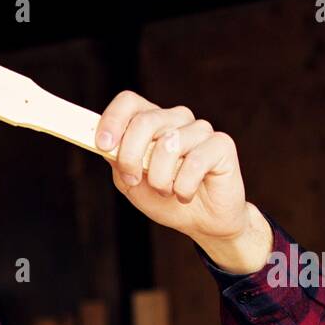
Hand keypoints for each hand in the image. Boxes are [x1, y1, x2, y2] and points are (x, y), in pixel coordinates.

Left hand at [96, 90, 260, 262]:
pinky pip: (194, 162)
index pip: (129, 102)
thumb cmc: (165, 199)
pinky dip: (183, 187)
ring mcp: (200, 130)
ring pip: (168, 145)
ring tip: (167, 191)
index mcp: (152, 122)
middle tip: (133, 180)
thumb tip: (106, 144)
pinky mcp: (221, 144)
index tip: (103, 145)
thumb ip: (117, 161)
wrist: (201, 221)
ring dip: (159, 179)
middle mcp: (176, 119)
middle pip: (145, 121)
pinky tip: (185, 195)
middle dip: (130, 157)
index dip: (113, 120)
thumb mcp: (131, 183)